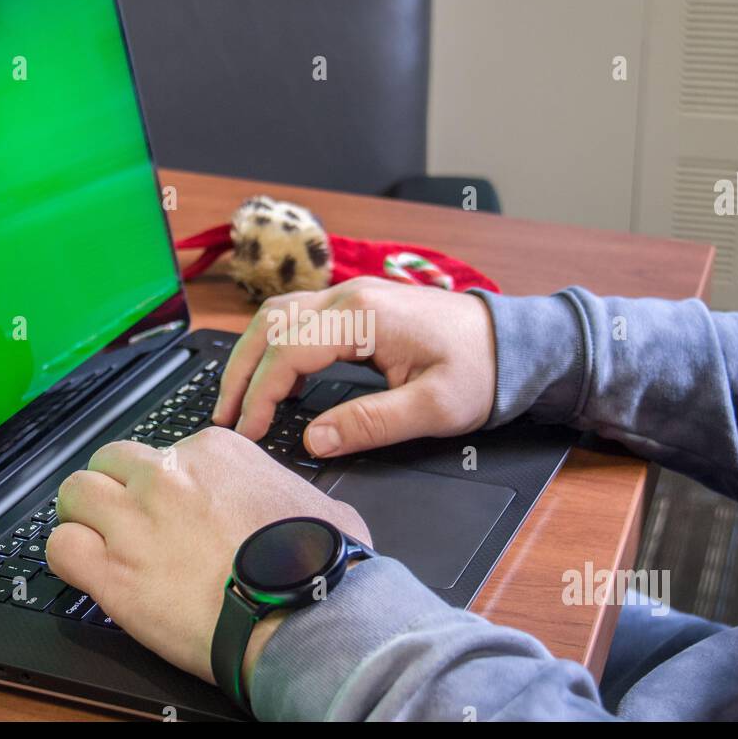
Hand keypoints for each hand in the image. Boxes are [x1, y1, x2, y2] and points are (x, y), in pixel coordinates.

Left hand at [46, 427, 369, 685]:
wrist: (304, 616)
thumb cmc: (316, 566)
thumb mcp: (315, 502)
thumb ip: (282, 488)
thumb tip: (284, 500)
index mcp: (215, 452)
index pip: (164, 450)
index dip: (165, 482)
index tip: (174, 508)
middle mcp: (168, 477)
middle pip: (110, 461)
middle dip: (115, 487)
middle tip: (127, 518)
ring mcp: (136, 522)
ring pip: (74, 493)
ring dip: (82, 515)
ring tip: (97, 538)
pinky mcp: (114, 573)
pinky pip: (60, 548)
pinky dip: (69, 557)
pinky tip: (88, 569)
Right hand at [213, 277, 497, 457]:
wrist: (514, 343)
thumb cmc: (481, 371)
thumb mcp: (432, 408)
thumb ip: (370, 424)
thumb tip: (315, 440)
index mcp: (363, 317)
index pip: (289, 352)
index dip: (262, 395)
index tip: (248, 431)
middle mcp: (350, 298)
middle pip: (270, 326)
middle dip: (240, 372)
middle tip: (224, 418)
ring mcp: (353, 298)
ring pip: (279, 317)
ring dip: (253, 356)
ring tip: (239, 400)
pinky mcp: (359, 308)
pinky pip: (300, 320)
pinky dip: (276, 348)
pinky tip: (279, 383)